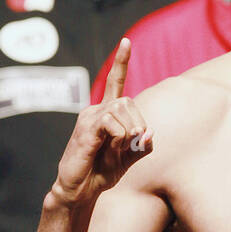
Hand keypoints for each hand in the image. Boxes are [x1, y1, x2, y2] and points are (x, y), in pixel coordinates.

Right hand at [53, 38, 152, 207]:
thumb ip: (142, 145)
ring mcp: (89, 118)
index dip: (122, 63)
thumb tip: (150, 132)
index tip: (126, 41)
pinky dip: (120, 136)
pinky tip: (113, 148)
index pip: (114, 83)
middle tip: (129, 147)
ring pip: (122, 109)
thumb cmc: (102, 173)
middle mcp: (95, 110)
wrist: (80, 190)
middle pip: (129, 101)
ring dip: (130, 132)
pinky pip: (111, 122)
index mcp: (105, 114)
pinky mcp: (86, 129)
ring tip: (119, 150)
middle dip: (138, 124)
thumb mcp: (129, 158)